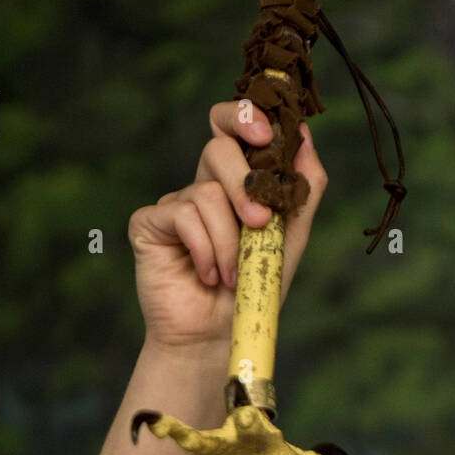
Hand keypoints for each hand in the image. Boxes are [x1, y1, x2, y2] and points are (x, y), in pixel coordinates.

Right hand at [128, 99, 330, 353]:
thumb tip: (304, 136)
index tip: (268, 135)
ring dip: (230, 241)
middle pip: (218, 149)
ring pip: (208, 193)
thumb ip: (301, 191)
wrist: (220, 337)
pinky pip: (183, 216)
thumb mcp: (289, 240)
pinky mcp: (149, 223)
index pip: (233, 129)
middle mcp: (203, 186)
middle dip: (246, 184)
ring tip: (232, 275)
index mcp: (236, 184)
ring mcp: (175, 203)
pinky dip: (206, 250)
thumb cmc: (253, 291)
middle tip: (261, 224)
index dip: (246, 118)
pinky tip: (208, 276)